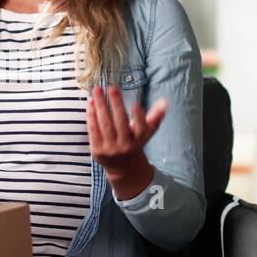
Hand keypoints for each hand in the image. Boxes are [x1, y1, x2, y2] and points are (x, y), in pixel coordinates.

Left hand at [86, 85, 167, 199]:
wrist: (122, 168)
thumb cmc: (134, 144)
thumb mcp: (146, 133)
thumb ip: (155, 117)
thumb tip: (165, 101)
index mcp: (138, 140)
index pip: (140, 128)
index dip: (139, 117)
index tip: (136, 105)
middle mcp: (125, 145)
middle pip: (120, 122)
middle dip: (116, 104)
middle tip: (112, 87)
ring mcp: (110, 148)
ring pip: (104, 124)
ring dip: (100, 106)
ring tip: (97, 90)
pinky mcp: (97, 150)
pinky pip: (93, 130)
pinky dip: (91, 115)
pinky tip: (91, 103)